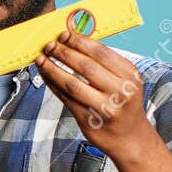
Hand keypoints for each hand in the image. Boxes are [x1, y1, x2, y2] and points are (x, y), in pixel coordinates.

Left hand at [35, 30, 156, 161]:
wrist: (130, 137)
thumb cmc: (124, 103)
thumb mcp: (125, 80)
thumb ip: (105, 64)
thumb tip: (74, 42)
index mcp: (129, 76)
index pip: (101, 53)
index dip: (79, 42)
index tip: (64, 34)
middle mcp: (120, 92)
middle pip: (85, 66)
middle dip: (63, 53)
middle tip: (50, 45)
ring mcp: (104, 108)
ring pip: (72, 84)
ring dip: (52, 69)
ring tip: (41, 59)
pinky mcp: (89, 121)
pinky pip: (66, 99)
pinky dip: (53, 85)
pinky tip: (46, 76)